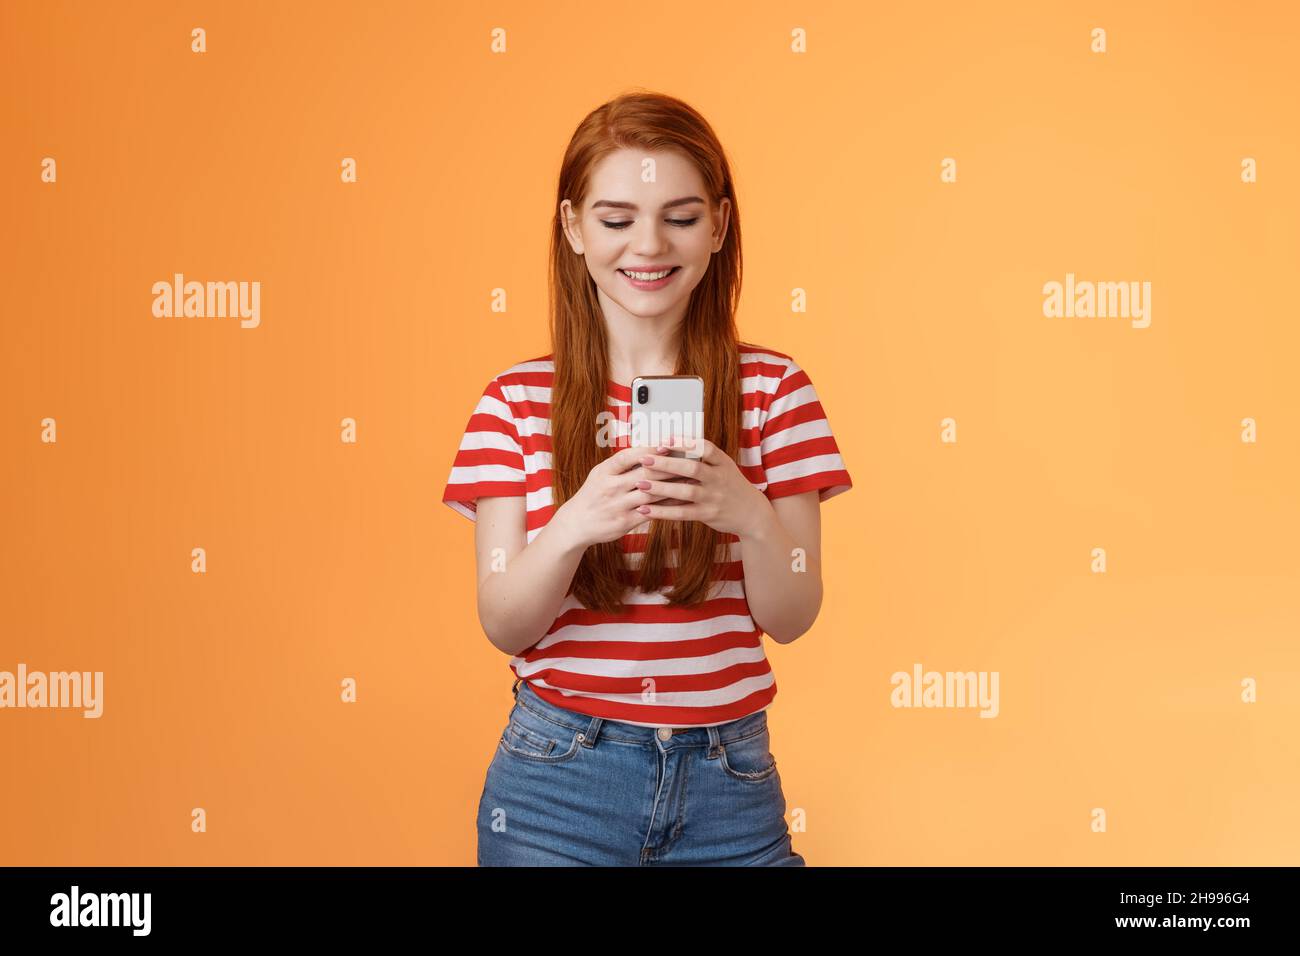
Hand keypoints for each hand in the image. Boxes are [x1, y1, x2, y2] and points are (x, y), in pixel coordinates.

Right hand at [547, 443, 689, 550]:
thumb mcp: (600, 474)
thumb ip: (621, 464)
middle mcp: (611, 487)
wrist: (576, 523)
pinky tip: (679, 500)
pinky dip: (666, 506)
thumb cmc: (593, 495)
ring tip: (689, 479)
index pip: (627, 456)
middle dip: (668, 467)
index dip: (648, 450)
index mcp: (604, 471)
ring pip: (651, 494)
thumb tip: (648, 450)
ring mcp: (618, 505)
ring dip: (672, 486)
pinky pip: (651, 512)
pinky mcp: (625, 521)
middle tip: (688, 460)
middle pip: (644, 474)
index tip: (666, 444)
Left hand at [630, 437, 770, 537]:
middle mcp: (719, 478)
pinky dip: (662, 512)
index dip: (685, 443)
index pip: (705, 447)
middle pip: (692, 468)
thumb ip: (702, 461)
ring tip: (640, 484)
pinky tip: (645, 510)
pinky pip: (682, 513)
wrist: (752, 514)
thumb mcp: (723, 469)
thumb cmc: (730, 487)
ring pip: (685, 491)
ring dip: (661, 488)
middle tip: (645, 458)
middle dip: (667, 463)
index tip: (664, 440)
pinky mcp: (708, 515)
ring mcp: (714, 497)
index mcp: (723, 462)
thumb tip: (669, 448)